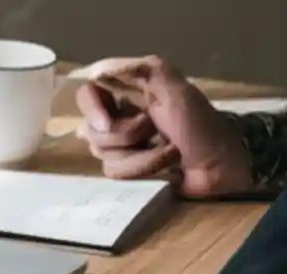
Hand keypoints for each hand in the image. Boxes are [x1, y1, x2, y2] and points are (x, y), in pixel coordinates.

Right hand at [75, 55, 253, 197]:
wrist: (219, 167)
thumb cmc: (201, 126)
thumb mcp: (178, 92)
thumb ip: (145, 71)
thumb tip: (100, 71)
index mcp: (129, 91)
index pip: (87, 92)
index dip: (92, 108)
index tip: (107, 121)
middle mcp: (118, 115)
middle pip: (89, 128)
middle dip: (124, 135)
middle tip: (154, 131)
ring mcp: (119, 144)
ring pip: (101, 153)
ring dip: (139, 155)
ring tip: (167, 152)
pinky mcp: (125, 168)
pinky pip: (114, 172)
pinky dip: (142, 170)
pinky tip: (161, 168)